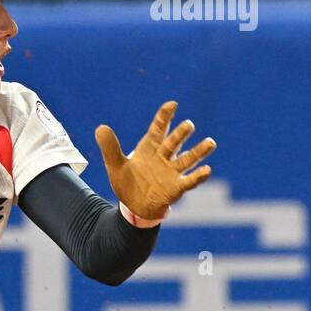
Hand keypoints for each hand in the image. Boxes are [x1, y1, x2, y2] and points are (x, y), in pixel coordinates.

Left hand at [94, 100, 215, 219]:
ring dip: (199, 152)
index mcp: (149, 148)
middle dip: (181, 134)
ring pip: (188, 159)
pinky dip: (198, 176)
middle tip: (188, 125)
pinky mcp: (176, 188)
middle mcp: (163, 157)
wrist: (133, 207)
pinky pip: (189, 181)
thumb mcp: (115, 165)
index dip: (165, 117)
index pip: (158, 129)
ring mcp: (171, 172)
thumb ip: (110, 148)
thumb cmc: (127, 183)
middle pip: (174, 143)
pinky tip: (207, 170)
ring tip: (210, 143)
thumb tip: (100, 128)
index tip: (172, 104)